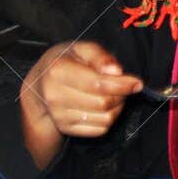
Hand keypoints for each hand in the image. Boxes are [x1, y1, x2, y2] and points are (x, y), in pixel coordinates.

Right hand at [19, 42, 142, 166]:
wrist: (40, 84)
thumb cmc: (66, 62)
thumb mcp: (81, 49)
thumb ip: (100, 56)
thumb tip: (116, 71)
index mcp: (58, 72)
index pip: (98, 84)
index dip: (122, 85)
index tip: (137, 83)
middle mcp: (55, 96)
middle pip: (103, 103)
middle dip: (121, 95)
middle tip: (123, 87)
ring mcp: (58, 115)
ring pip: (105, 119)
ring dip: (117, 108)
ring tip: (113, 95)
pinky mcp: (65, 128)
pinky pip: (100, 130)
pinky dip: (109, 119)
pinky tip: (103, 107)